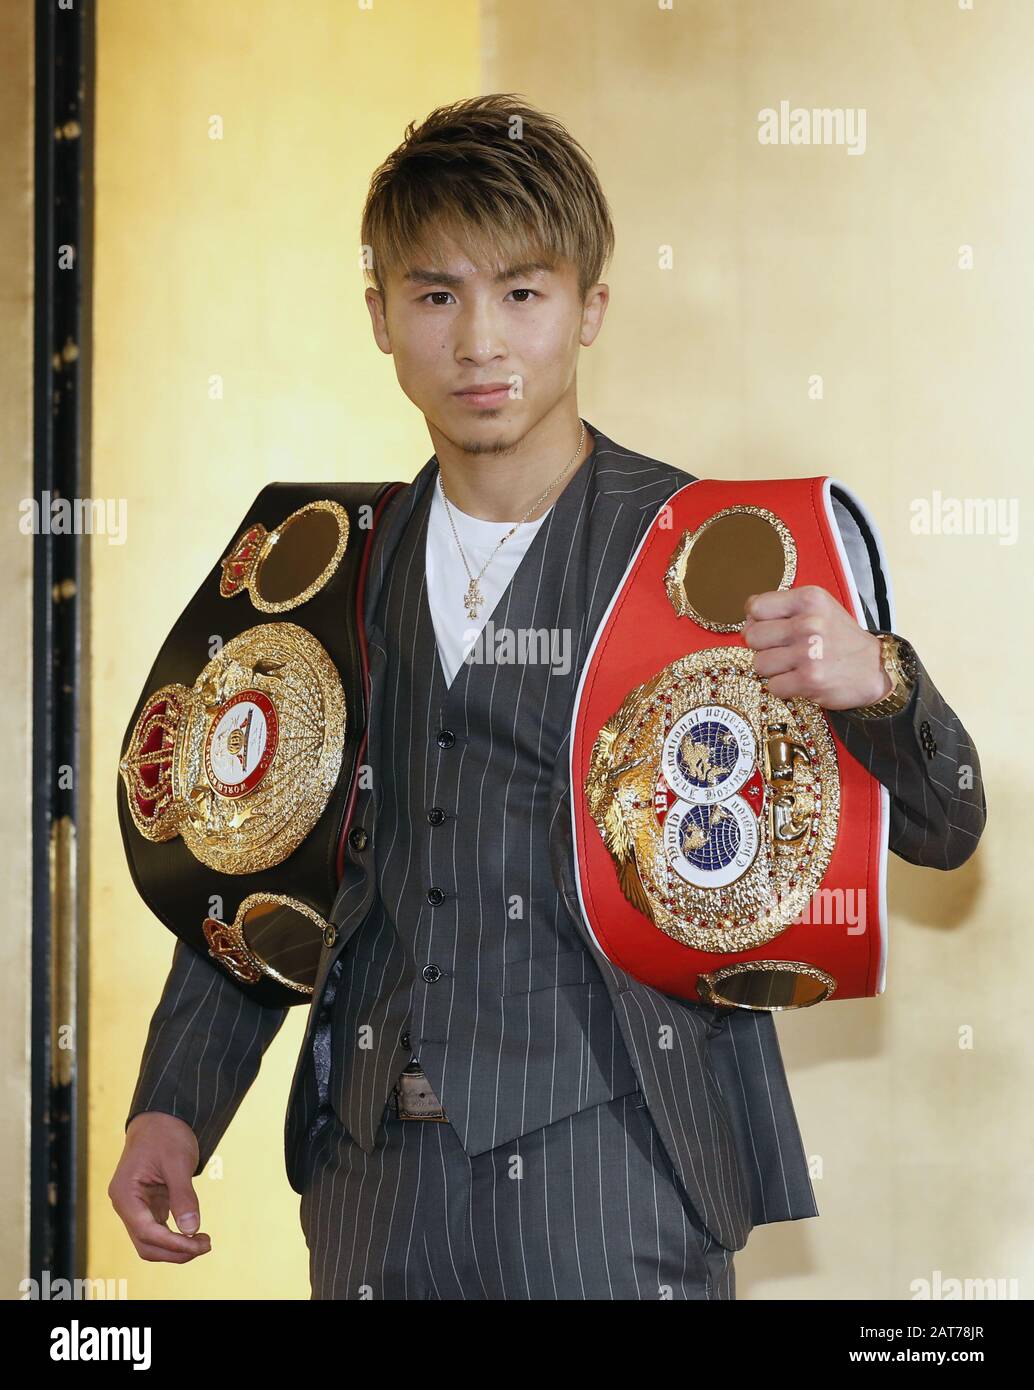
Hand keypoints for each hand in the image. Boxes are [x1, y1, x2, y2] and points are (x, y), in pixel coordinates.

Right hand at [108, 1112, 211, 1262]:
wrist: (161, 1118)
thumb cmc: (166, 1134)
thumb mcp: (178, 1162)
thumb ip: (183, 1196)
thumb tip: (191, 1229)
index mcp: (124, 1194)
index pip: (146, 1231)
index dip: (173, 1243)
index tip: (198, 1245)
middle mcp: (125, 1205)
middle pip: (146, 1243)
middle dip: (175, 1250)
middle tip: (206, 1245)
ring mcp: (135, 1207)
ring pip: (150, 1242)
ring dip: (175, 1248)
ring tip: (203, 1243)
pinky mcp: (147, 1206)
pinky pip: (158, 1230)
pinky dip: (175, 1237)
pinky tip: (195, 1235)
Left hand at [741, 586, 890, 710]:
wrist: (875, 669)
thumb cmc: (840, 639)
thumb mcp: (819, 609)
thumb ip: (784, 609)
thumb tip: (745, 622)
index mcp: (809, 599)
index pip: (756, 606)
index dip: (757, 620)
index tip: (770, 628)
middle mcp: (808, 623)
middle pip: (752, 636)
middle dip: (763, 647)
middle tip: (784, 650)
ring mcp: (808, 652)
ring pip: (759, 663)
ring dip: (773, 669)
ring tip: (794, 665)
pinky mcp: (809, 679)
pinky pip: (772, 685)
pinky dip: (783, 687)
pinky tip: (800, 680)